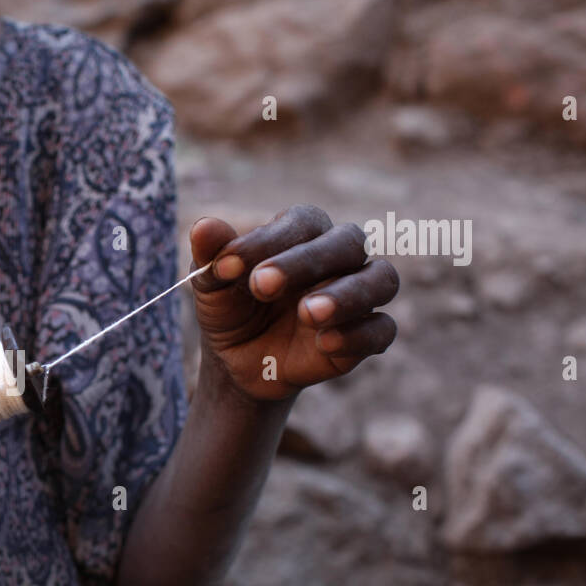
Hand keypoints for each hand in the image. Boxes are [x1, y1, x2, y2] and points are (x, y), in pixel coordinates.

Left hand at [188, 205, 399, 401]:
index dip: (266, 241)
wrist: (239, 362)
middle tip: (262, 285)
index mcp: (303, 233)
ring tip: (308, 313)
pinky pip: (382, 329)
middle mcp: (340, 256)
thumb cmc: (230, 309)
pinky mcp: (366, 335)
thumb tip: (203, 227)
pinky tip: (324, 344)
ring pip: (381, 279)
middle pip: (348, 242)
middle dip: (307, 261)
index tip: (226, 265)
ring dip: (347, 295)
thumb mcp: (212, 286)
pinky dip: (358, 335)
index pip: (301, 222)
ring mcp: (358, 295)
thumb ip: (212, 256)